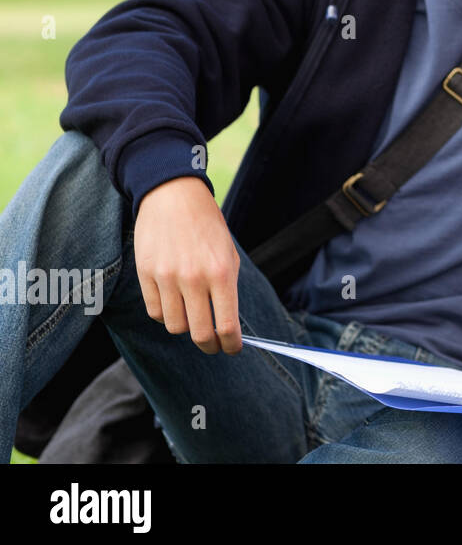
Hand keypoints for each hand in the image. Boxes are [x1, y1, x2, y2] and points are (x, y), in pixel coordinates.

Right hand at [134, 176, 241, 354]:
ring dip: (186, 327)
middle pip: (199, 333)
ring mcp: (167, 277)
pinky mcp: (145, 274)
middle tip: (213, 345)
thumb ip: (229, 288)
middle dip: (209, 345)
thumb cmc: (207, 226)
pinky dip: (165, 315)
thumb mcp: (228, 254)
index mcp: (221, 272)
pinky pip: (154, 312)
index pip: (227, 324)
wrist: (174, 196)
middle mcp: (194, 278)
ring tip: (193, 316)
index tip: (232, 348)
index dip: (231, 344)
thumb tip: (229, 324)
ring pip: (174, 326)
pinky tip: (174, 304)